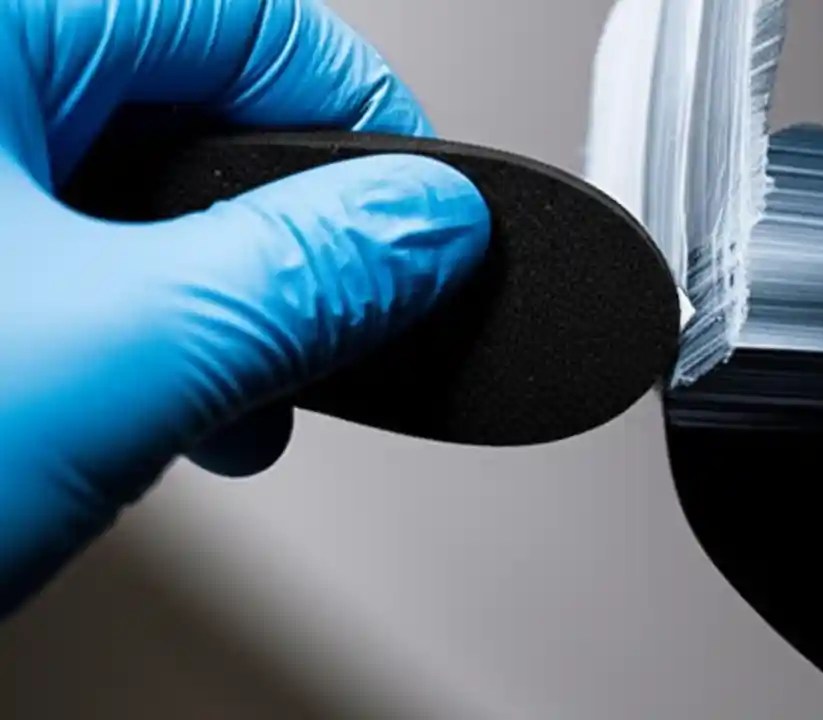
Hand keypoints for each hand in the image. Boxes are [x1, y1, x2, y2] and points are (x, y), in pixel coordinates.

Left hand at [0, 0, 489, 616]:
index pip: (246, 17)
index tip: (418, 225)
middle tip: (307, 348)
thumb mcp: (113, 361)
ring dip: (196, 301)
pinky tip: (124, 398)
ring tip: (211, 407)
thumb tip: (434, 226)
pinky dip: (115, 316)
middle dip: (271, 248)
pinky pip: (53, 233)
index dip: (358, 125)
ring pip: (120, 185)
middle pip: (185, 109)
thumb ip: (306, 278)